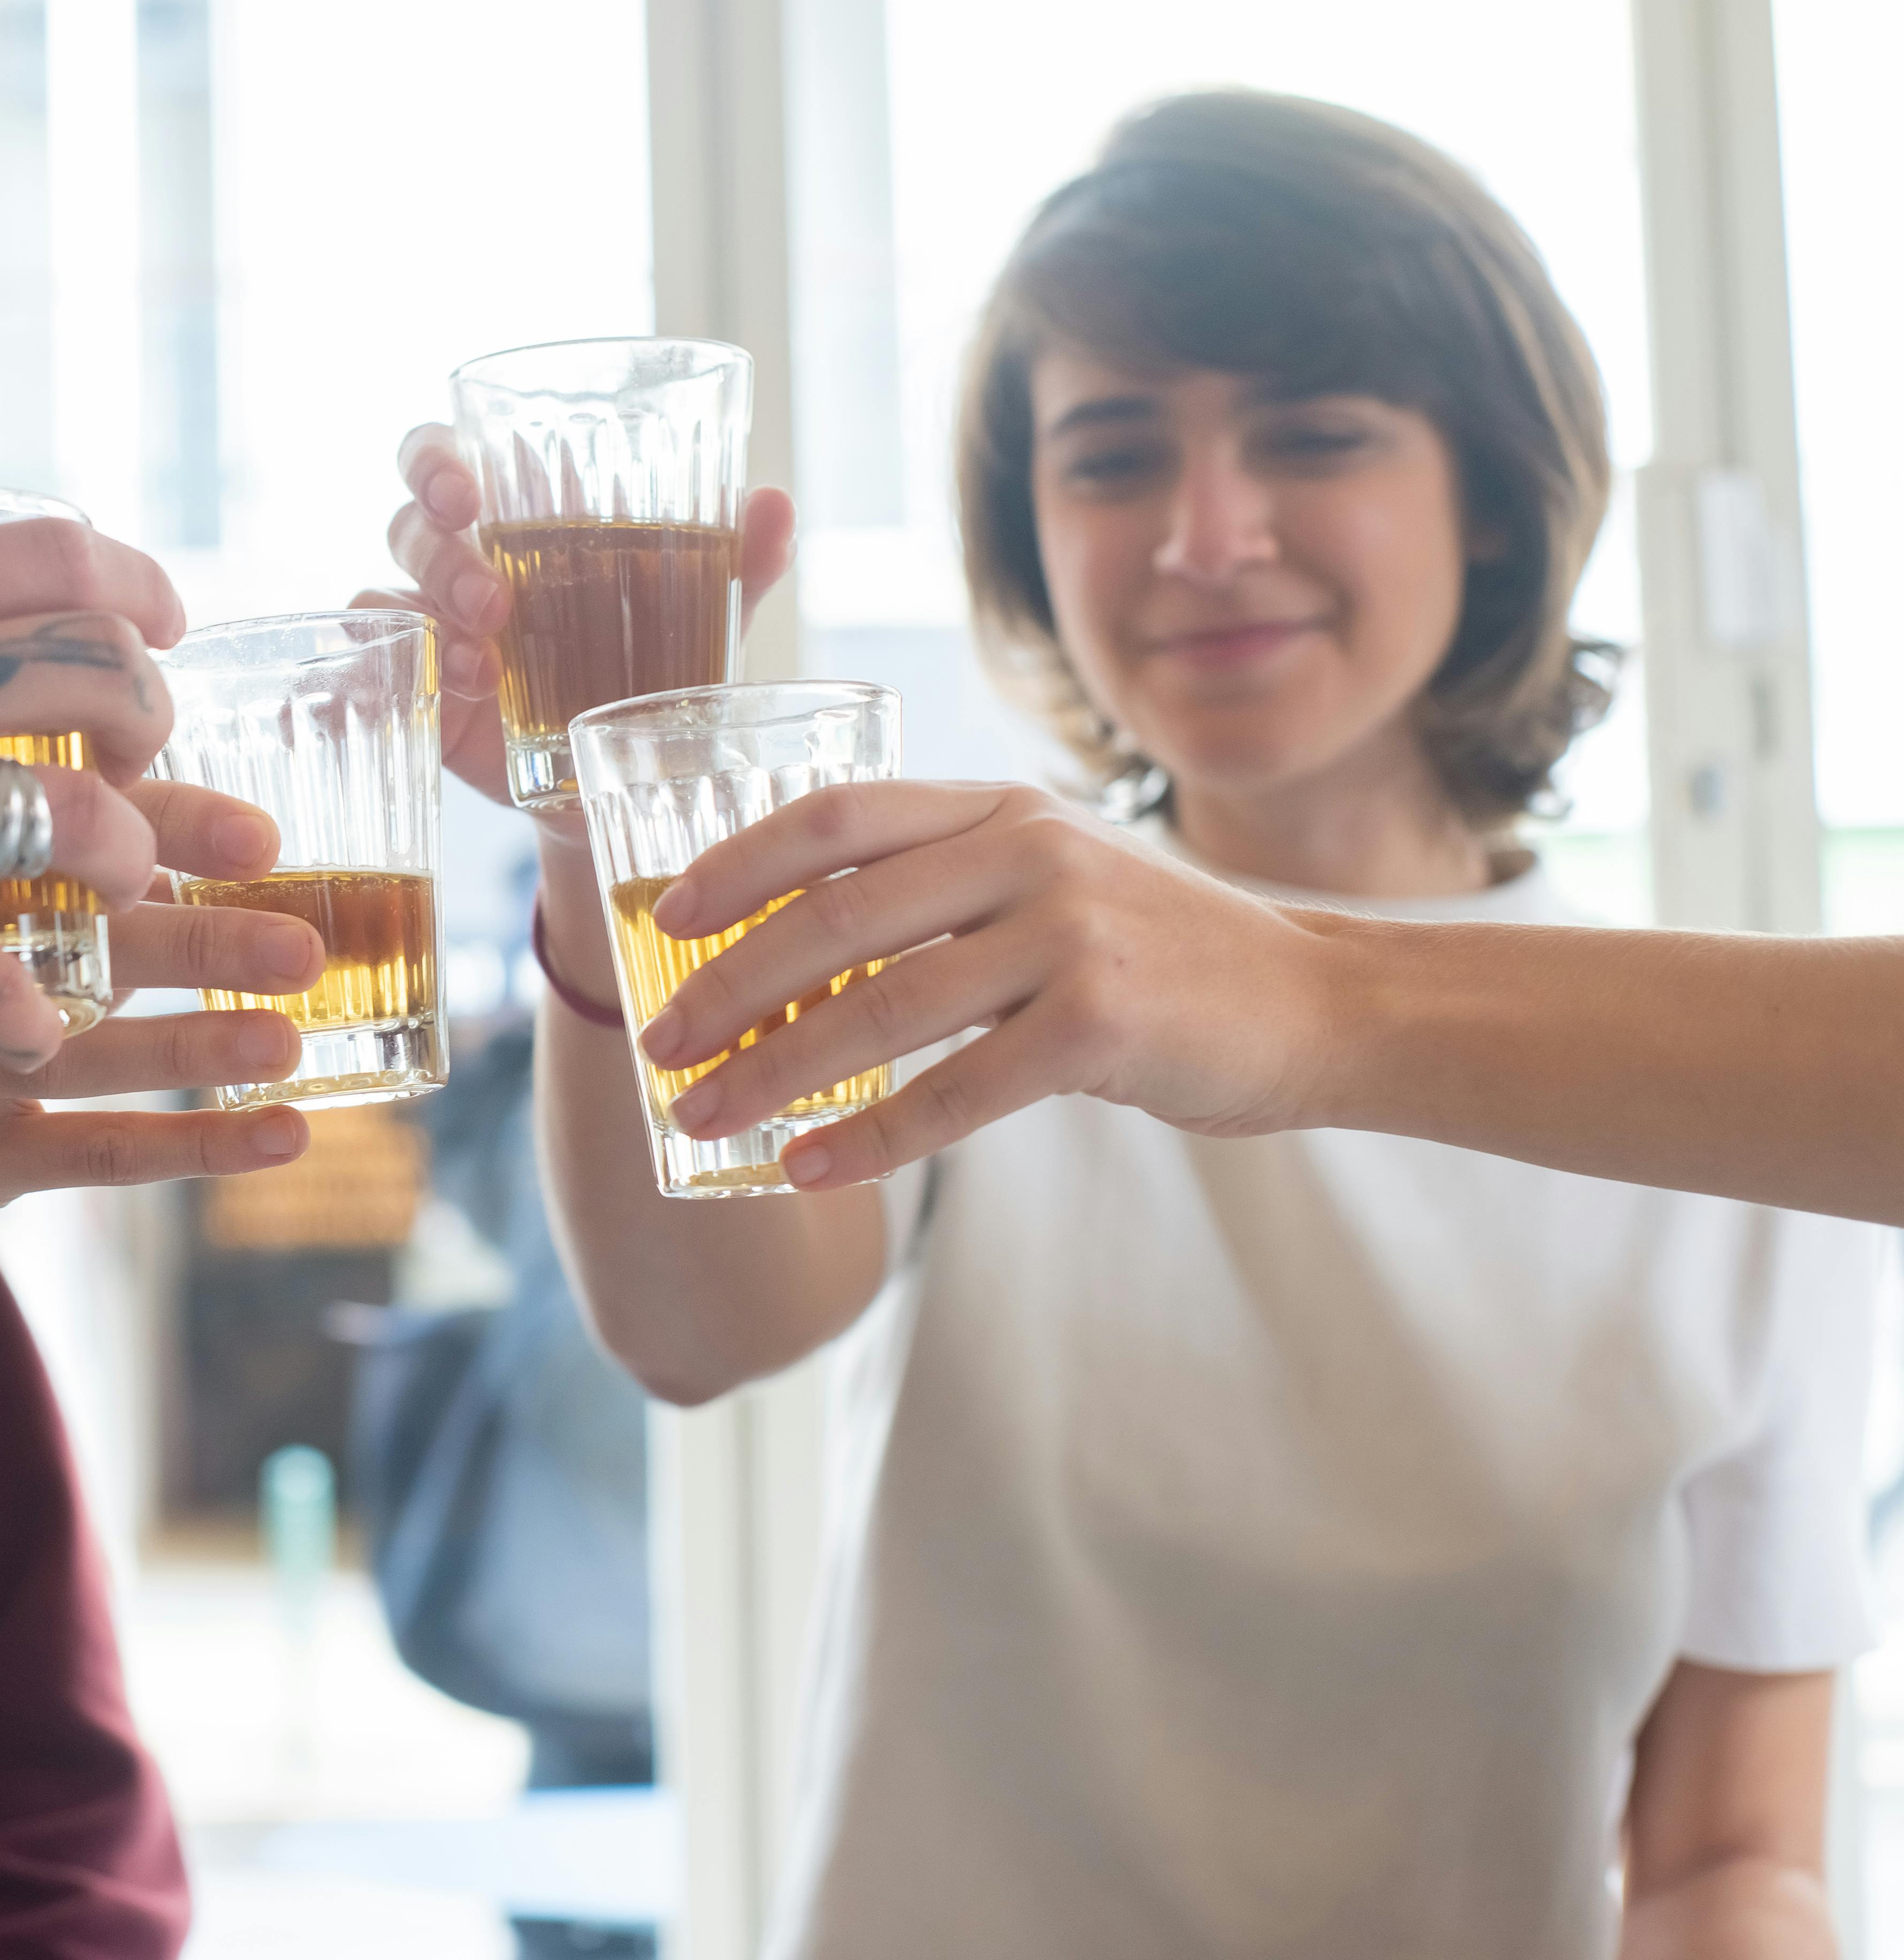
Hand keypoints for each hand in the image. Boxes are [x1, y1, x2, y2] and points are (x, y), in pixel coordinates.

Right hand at [0, 518, 183, 1075]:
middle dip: (148, 733)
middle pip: (104, 677)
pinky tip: (29, 1026)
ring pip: (84, 832)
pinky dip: (31, 1013)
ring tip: (101, 895)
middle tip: (131, 771)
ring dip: (122, 873)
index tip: (159, 633)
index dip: (140, 597)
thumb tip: (42, 622)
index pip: (63, 559)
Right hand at [0, 779, 328, 1280]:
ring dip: (194, 1050)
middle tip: (302, 947)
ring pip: (84, 1056)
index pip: (67, 830)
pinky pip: (89, 1153)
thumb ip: (87, 868)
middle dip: (197, 943)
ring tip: (287, 1041)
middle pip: (80, 942)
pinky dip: (193, 1146)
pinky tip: (282, 1135)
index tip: (264, 840)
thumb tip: (244, 835)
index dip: (168, 829)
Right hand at [353, 422, 797, 821]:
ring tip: (490, 658)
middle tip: (490, 595)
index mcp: (516, 521)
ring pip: (388, 594)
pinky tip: (437, 688)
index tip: (469, 494)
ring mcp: (433, 630)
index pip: (445, 457)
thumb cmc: (658, 671)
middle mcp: (461, 563)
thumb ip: (738, 563)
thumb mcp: (706, 618)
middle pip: (410, 522)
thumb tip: (775, 502)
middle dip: (438, 548)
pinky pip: (365, 669)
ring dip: (434, 616)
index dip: (435, 461)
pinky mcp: (422, 693)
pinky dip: (378, 673)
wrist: (628, 782)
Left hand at [633, 782, 1341, 1186]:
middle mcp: (1028, 853)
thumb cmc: (1157, 951)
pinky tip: (805, 1166)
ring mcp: (1068, 937)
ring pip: (878, 1007)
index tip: (666, 918)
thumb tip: (789, 947)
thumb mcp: (1049, 878)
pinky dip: (868, 1134)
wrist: (1314, 1001)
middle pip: (835, 917)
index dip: (738, 864)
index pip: (837, 816)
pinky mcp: (1101, 1026)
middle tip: (658, 1042)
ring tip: (702, 1114)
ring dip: (773, 1069)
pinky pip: (954, 1091)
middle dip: (728, 986)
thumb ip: (941, 888)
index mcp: (999, 808)